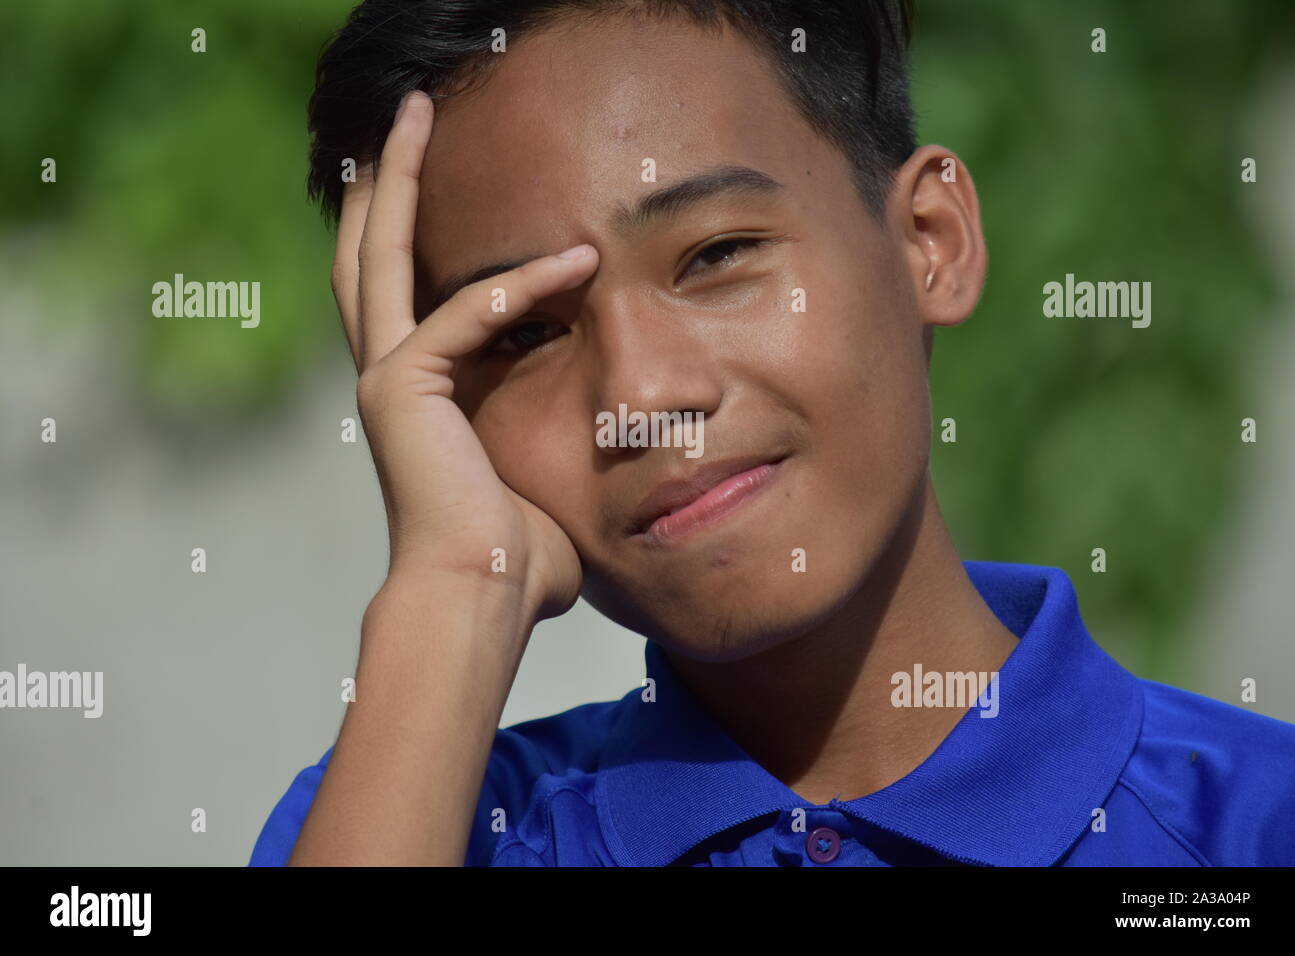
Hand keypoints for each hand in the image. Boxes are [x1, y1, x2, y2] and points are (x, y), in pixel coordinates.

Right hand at [331, 90, 597, 619]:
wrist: (480, 600)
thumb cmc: (516, 559)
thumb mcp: (537, 474)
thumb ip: (552, 440)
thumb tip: (609, 450)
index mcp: (415, 392)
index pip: (404, 290)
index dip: (409, 229)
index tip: (430, 178)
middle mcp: (388, 375)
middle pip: (370, 251)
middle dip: (387, 178)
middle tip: (404, 114)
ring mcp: (388, 378)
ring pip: (384, 253)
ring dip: (406, 179)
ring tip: (420, 112)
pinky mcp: (406, 388)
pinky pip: (466, 312)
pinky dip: (521, 283)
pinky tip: (576, 260)